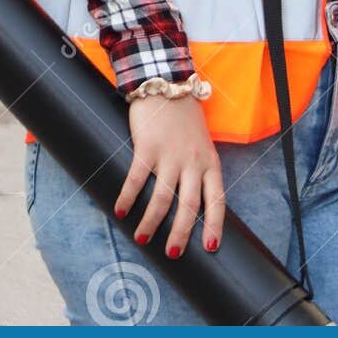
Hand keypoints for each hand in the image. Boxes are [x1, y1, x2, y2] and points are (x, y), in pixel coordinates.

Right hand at [114, 93, 225, 258]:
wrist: (166, 84)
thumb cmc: (184, 118)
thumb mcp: (202, 144)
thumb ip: (199, 170)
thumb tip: (193, 203)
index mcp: (209, 162)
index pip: (216, 199)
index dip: (214, 225)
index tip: (209, 247)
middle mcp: (192, 161)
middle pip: (188, 206)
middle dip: (180, 234)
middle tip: (172, 253)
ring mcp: (170, 155)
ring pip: (162, 199)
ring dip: (151, 223)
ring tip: (142, 238)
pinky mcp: (147, 147)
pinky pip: (136, 180)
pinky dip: (128, 199)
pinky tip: (121, 211)